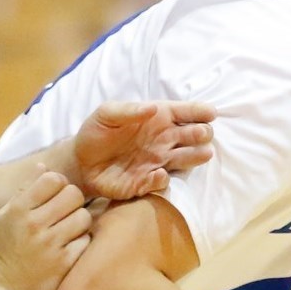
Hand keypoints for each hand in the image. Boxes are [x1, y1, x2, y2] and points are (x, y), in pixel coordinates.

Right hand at [0, 169, 91, 289]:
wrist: (1, 289)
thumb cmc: (5, 248)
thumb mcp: (6, 216)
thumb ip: (26, 190)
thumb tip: (44, 167)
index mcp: (19, 209)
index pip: (52, 179)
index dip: (58, 184)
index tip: (55, 196)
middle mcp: (34, 224)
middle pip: (74, 195)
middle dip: (73, 202)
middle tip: (66, 213)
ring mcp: (50, 245)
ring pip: (84, 217)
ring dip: (79, 222)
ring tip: (69, 230)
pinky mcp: (63, 263)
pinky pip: (85, 240)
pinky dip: (80, 243)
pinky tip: (69, 247)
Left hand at [67, 100, 215, 199]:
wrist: (80, 163)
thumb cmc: (95, 132)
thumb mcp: (106, 114)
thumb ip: (128, 110)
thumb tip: (153, 107)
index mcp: (158, 118)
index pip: (185, 112)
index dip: (200, 111)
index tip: (210, 113)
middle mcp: (164, 140)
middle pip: (193, 135)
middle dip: (202, 133)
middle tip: (202, 134)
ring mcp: (158, 161)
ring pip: (186, 158)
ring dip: (196, 156)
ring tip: (204, 153)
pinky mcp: (147, 182)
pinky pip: (161, 181)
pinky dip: (162, 178)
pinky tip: (160, 174)